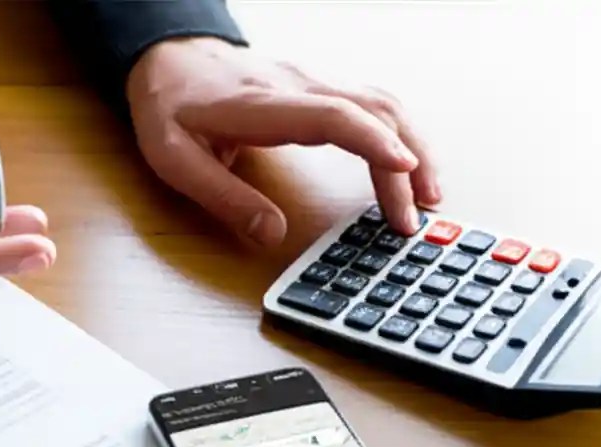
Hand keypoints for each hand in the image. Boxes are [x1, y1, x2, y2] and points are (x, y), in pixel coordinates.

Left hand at [125, 37, 439, 245]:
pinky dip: (399, 135)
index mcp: (262, 105)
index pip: (332, 116)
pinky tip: (409, 165)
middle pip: (372, 111)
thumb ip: (223, 198)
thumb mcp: (175, 159)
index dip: (371, 142)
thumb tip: (272, 235)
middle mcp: (298, 87)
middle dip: (407, 160)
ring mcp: (313, 82)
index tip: (405, 171)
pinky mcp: (320, 89)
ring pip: (381, 104)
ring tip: (430, 196)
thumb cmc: (170, 107)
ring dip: (413, 146)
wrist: (169, 57)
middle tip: (419, 215)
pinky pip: (372, 106)